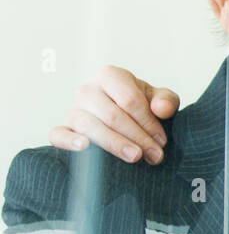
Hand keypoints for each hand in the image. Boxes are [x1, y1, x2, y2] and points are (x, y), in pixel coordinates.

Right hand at [48, 65, 179, 164]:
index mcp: (111, 76)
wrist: (125, 119)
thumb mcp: (159, 100)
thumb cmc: (143, 107)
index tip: (162, 141)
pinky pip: (57, 134)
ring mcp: (73, 110)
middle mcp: (88, 90)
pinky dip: (69, 141)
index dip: (148, 122)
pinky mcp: (62, 130)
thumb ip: (166, 100)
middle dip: (137, 137)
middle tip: (155, 155)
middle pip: (112, 115)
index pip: (130, 99)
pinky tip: (84, 147)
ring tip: (135, 157)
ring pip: (89, 126)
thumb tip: (162, 108)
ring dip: (115, 143)